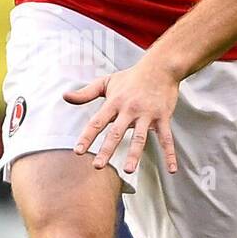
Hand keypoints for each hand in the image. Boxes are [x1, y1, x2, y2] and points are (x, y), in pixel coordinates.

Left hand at [64, 56, 179, 174]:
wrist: (160, 67)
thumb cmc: (131, 77)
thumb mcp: (106, 82)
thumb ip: (86, 92)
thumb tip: (64, 96)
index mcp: (114, 102)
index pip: (97, 122)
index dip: (86, 137)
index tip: (78, 152)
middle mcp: (129, 109)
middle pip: (116, 132)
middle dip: (107, 150)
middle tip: (98, 166)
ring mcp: (147, 114)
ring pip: (140, 137)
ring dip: (135, 154)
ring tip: (129, 170)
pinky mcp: (163, 117)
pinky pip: (167, 138)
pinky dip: (170, 154)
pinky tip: (172, 169)